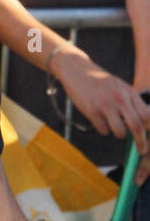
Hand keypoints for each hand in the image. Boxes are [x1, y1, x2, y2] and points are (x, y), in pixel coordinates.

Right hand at [49, 48, 149, 176]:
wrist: (77, 70)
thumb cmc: (100, 82)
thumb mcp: (120, 87)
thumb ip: (131, 102)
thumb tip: (140, 126)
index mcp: (130, 92)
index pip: (147, 115)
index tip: (149, 138)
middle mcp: (120, 98)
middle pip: (137, 126)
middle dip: (141, 142)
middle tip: (141, 150)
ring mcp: (106, 105)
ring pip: (120, 132)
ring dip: (118, 134)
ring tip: (113, 127)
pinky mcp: (92, 110)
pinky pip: (103, 130)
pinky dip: (103, 130)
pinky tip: (98, 120)